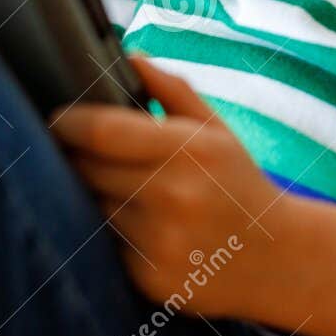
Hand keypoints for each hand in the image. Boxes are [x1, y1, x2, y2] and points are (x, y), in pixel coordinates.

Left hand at [48, 53, 283, 317]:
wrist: (277, 257)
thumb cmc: (238, 183)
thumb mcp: (216, 129)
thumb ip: (171, 89)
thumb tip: (127, 56)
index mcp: (188, 150)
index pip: (102, 131)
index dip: (69, 123)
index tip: (58, 118)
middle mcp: (172, 196)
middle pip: (87, 170)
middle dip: (75, 158)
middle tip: (78, 151)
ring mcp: (160, 242)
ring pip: (92, 208)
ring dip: (93, 196)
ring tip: (119, 190)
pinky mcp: (150, 278)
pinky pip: (106, 245)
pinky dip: (111, 232)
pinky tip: (138, 227)